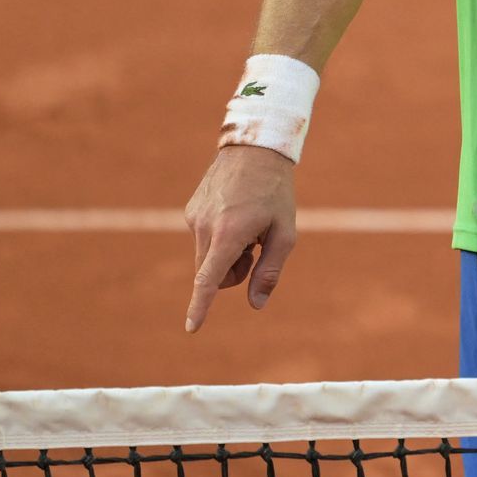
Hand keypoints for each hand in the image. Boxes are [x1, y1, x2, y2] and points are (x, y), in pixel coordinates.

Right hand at [182, 144, 298, 331]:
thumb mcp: (285, 233)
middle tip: (256, 249)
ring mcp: (194, 217)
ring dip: (227, 253)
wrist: (255, 149)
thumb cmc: (276, 193)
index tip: (192, 328)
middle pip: (213, 273)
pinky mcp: (191, 210)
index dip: (200, 306)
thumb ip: (270, 270)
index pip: (210, 279)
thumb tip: (256, 304)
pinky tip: (236, 212)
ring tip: (248, 226)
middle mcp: (205, 227)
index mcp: (229, 234)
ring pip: (207, 257)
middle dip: (233, 272)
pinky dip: (219, 237)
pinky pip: (204, 237)